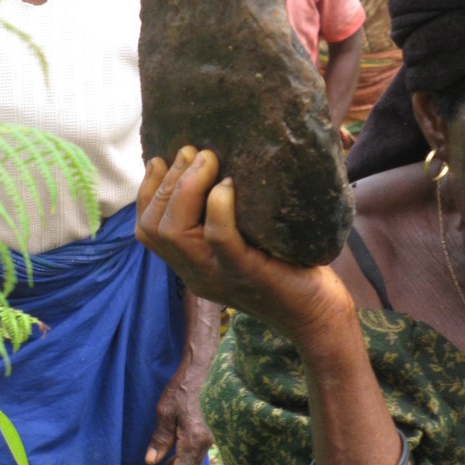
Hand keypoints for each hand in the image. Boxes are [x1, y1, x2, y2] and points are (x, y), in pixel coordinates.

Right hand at [136, 147, 356, 344]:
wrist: (316, 313)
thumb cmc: (286, 267)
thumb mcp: (245, 242)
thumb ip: (226, 217)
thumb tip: (221, 162)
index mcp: (191, 265)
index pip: (147, 231)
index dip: (148, 191)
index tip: (161, 160)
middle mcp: (197, 273)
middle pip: (154, 229)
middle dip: (168, 182)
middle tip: (192, 151)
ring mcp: (219, 275)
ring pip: (176, 233)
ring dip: (186, 187)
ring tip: (206, 159)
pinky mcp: (248, 272)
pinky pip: (219, 239)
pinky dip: (218, 207)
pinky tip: (227, 185)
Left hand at [145, 367, 213, 464]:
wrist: (199, 373)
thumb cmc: (181, 391)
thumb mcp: (165, 412)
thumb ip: (160, 439)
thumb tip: (152, 462)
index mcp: (193, 439)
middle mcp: (203, 442)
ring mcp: (206, 438)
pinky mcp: (204, 433)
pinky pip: (194, 456)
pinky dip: (182, 463)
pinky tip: (170, 461)